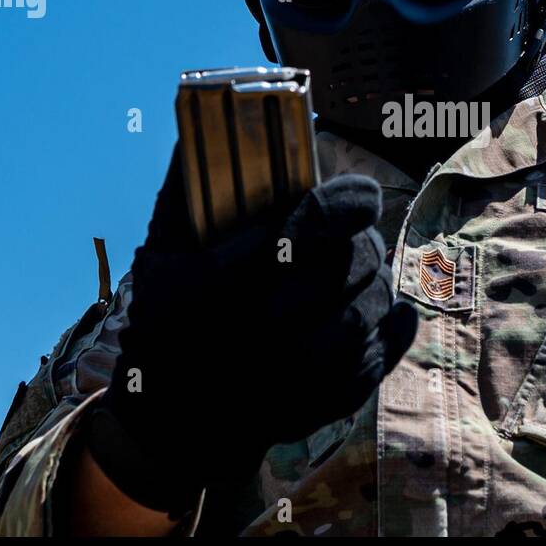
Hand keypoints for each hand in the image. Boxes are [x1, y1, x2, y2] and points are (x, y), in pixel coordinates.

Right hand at [86, 144, 417, 515]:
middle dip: (360, 242)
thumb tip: (206, 121)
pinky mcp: (324, 405)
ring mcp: (294, 375)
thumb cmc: (168, 324)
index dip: (344, 203)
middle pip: (348, 263)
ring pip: (368, 307)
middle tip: (354, 235)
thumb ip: (186, 190)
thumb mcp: (160, 255)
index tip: (358, 196)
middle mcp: (255, 333)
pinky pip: (376, 355)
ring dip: (371, 284)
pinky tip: (379, 316)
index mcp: (214, 284)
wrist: (179, 423)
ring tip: (355, 275)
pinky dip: (385, 332)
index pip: (304, 226)